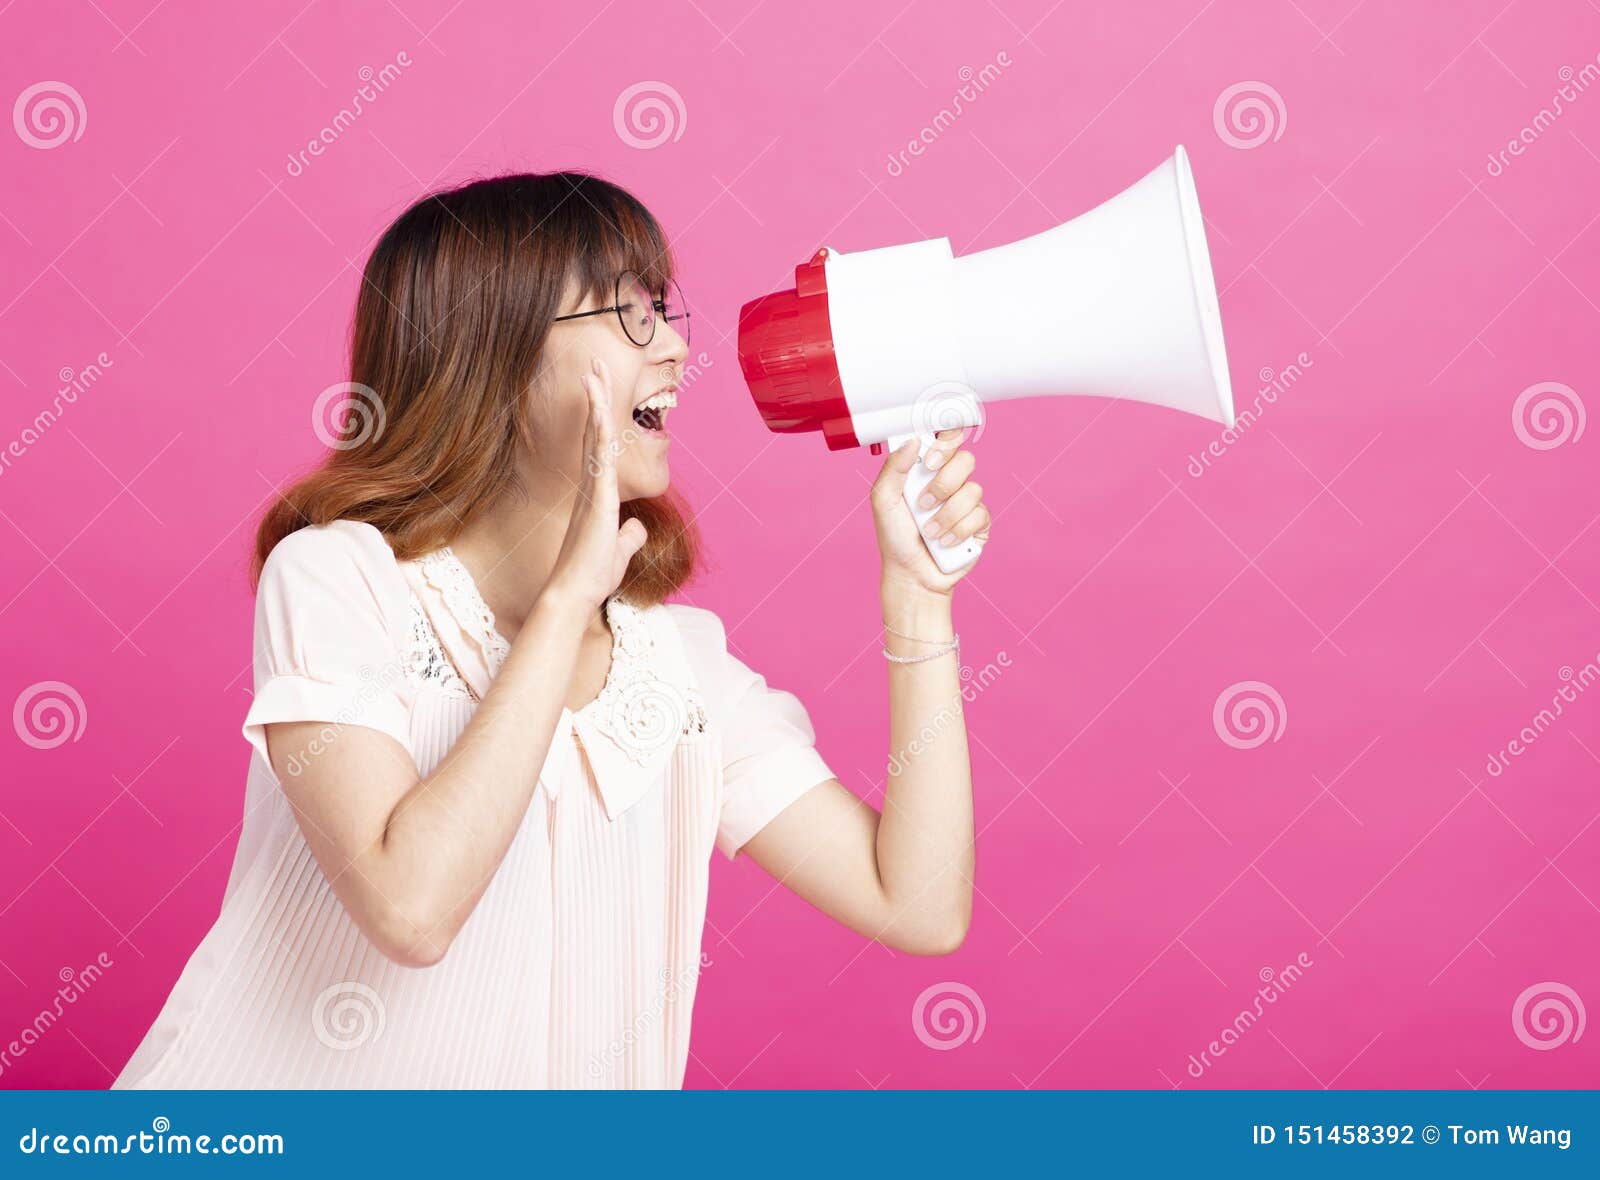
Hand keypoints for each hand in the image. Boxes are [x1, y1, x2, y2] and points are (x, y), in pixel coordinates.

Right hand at [545, 356, 648, 611]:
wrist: (574, 594)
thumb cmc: (591, 574)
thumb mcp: (619, 551)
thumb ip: (629, 536)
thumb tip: (638, 528)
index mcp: (596, 493)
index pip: (600, 447)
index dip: (600, 417)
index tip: (600, 391)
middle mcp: (590, 485)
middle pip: (595, 431)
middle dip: (596, 397)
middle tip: (595, 365)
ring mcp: (592, 489)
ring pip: (596, 436)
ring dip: (597, 402)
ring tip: (595, 371)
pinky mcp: (598, 499)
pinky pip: (601, 457)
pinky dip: (600, 430)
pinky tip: (600, 408)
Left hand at [869, 427, 990, 595]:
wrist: (911, 574)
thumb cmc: (895, 537)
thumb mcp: (883, 500)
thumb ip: (893, 468)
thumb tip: (913, 440)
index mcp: (928, 470)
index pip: (948, 439)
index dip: (947, 440)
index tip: (931, 459)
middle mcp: (950, 482)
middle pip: (966, 460)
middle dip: (943, 484)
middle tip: (923, 502)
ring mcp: (967, 503)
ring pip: (973, 490)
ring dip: (946, 515)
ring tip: (929, 532)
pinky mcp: (980, 524)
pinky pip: (979, 515)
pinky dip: (958, 531)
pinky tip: (944, 542)